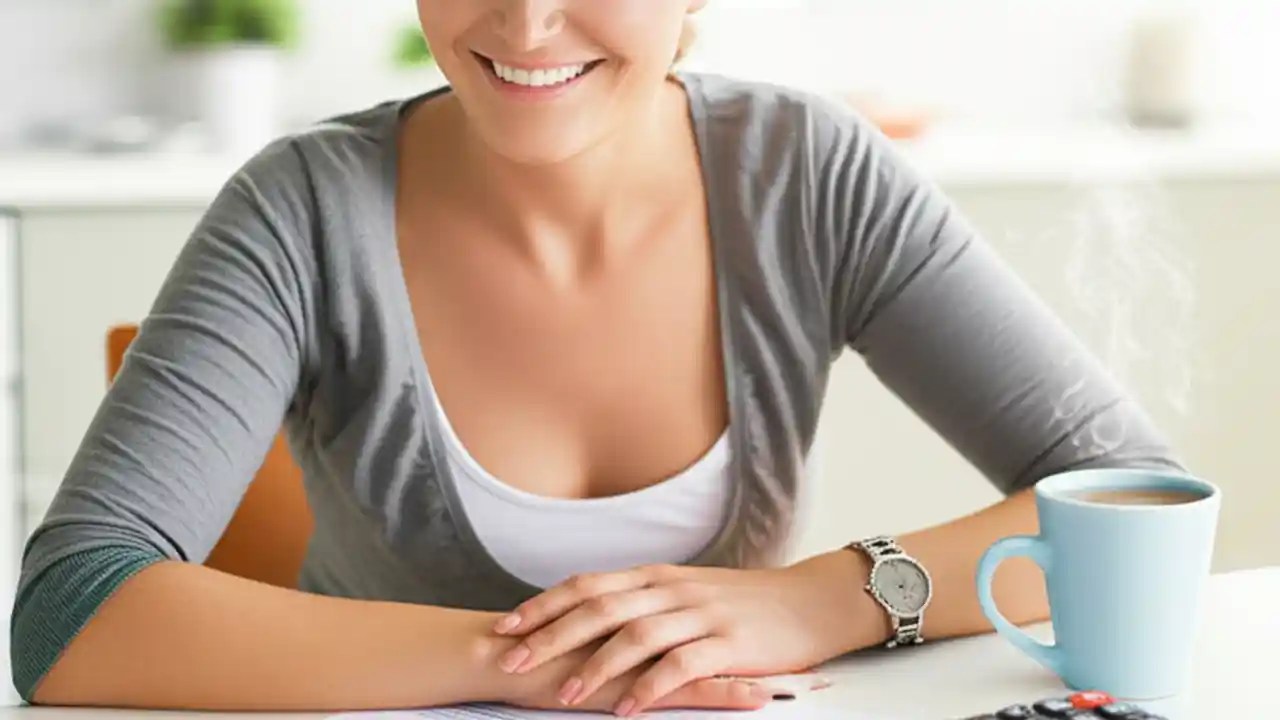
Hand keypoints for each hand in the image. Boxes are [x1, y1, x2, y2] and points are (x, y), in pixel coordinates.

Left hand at [491, 553, 874, 715]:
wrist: (809, 603)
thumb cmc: (744, 604)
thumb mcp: (686, 592)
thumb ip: (642, 600)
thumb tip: (591, 612)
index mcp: (656, 576)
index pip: (588, 585)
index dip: (544, 605)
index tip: (505, 627)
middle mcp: (671, 589)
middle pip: (600, 607)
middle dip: (552, 635)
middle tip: (514, 660)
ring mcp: (700, 614)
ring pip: (635, 635)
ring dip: (595, 667)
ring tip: (564, 696)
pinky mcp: (728, 643)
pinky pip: (680, 665)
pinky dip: (649, 687)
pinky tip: (627, 710)